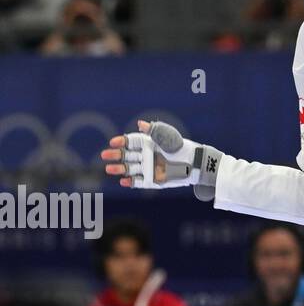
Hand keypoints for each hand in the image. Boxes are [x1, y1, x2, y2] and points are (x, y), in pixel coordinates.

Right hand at [102, 120, 221, 198]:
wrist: (196, 165)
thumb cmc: (183, 149)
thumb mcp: (170, 138)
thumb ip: (155, 132)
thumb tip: (141, 123)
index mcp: (150, 143)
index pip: (132, 141)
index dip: (122, 141)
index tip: (113, 142)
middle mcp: (147, 155)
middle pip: (127, 155)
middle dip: (116, 155)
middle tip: (105, 155)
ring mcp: (149, 168)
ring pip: (130, 168)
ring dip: (119, 168)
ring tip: (109, 168)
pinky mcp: (152, 180)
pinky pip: (139, 182)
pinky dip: (131, 182)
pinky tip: (124, 181)